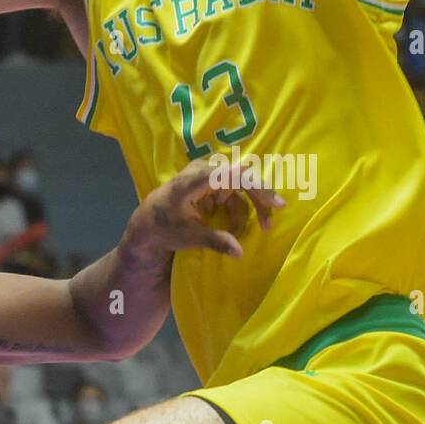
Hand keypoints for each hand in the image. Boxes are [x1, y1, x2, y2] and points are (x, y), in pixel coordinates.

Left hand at [121, 159, 284, 262]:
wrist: (148, 223)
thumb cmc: (164, 227)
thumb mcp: (188, 236)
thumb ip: (215, 240)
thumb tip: (240, 252)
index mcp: (195, 179)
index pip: (232, 176)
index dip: (256, 187)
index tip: (276, 203)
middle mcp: (204, 170)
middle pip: (241, 179)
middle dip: (260, 200)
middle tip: (271, 224)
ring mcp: (209, 175)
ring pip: (241, 187)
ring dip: (252, 208)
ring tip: (264, 228)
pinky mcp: (212, 183)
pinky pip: (234, 193)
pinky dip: (240, 210)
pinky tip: (239, 228)